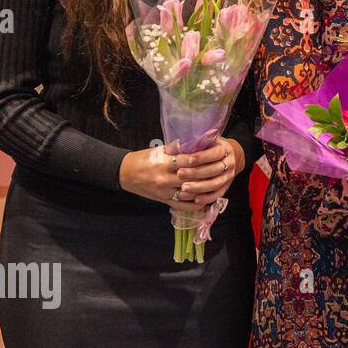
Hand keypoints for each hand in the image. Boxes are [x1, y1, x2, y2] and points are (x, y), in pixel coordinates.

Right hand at [118, 139, 238, 210]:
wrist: (125, 174)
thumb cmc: (143, 159)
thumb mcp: (158, 150)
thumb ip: (176, 149)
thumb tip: (195, 142)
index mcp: (163, 164)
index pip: (187, 161)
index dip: (202, 158)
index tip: (214, 154)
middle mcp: (164, 179)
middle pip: (192, 178)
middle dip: (208, 174)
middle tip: (222, 169)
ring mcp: (164, 192)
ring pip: (190, 193)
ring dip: (205, 190)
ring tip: (218, 184)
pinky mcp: (164, 201)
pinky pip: (183, 206)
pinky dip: (196, 204)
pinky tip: (206, 200)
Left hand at [175, 138, 243, 205]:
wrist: (226, 158)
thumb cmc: (210, 148)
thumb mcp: (205, 142)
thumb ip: (193, 145)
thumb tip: (174, 147)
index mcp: (224, 149)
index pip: (215, 153)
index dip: (202, 157)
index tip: (188, 159)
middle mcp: (229, 163)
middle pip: (214, 169)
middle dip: (196, 172)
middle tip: (179, 174)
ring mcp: (228, 176)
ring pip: (215, 184)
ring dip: (199, 187)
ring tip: (183, 188)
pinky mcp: (226, 187)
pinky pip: (217, 194)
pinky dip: (207, 198)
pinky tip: (195, 199)